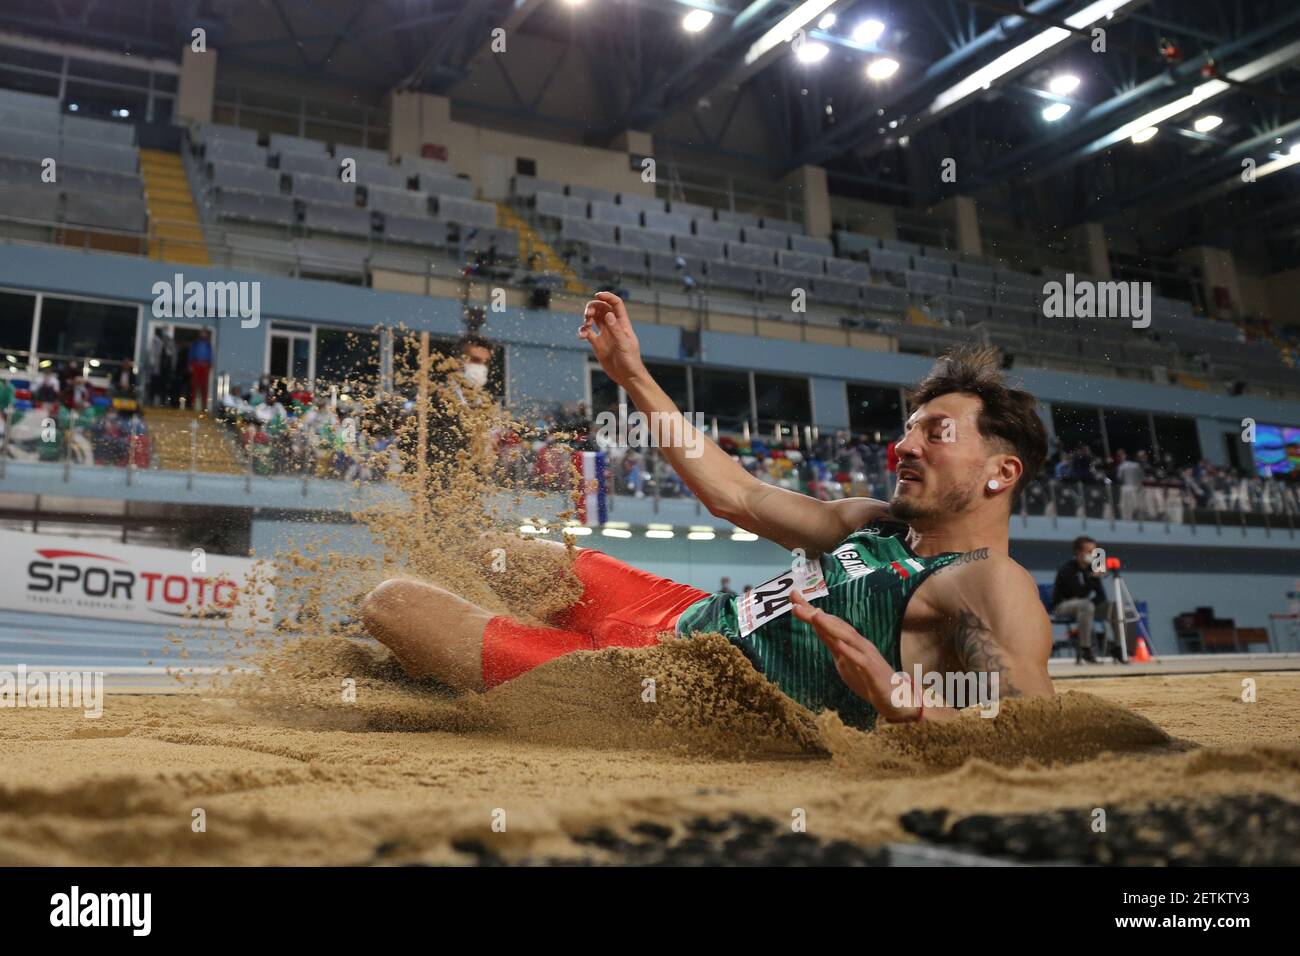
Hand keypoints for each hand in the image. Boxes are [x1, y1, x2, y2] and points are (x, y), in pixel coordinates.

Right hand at [578, 292, 647, 389]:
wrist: (627, 376)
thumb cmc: (631, 360)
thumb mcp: (624, 344)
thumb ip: (616, 330)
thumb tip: (608, 314)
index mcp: (622, 323)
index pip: (615, 304)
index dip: (607, 297)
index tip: (597, 295)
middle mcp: (613, 326)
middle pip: (602, 308)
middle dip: (593, 307)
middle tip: (587, 314)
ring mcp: (605, 334)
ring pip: (593, 318)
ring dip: (586, 317)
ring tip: (585, 324)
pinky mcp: (597, 343)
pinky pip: (587, 332)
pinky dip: (582, 331)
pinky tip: (581, 335)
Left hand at [789, 589, 920, 721]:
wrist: (896, 700)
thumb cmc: (869, 680)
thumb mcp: (844, 662)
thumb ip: (833, 644)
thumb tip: (818, 628)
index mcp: (851, 643)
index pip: (829, 624)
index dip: (810, 611)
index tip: (793, 598)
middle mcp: (859, 645)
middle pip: (836, 626)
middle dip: (815, 615)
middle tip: (796, 604)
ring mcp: (867, 656)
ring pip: (848, 638)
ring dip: (832, 627)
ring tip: (815, 616)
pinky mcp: (873, 671)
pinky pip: (861, 660)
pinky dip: (850, 651)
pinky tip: (839, 644)